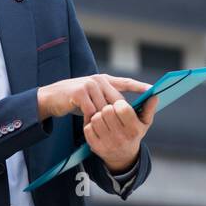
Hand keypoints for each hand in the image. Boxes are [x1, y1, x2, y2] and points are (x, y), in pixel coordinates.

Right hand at [38, 74, 152, 121]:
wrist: (52, 98)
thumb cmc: (74, 99)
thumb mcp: (93, 97)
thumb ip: (106, 99)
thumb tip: (122, 108)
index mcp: (105, 80)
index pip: (126, 82)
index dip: (139, 86)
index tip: (153, 90)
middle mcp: (98, 80)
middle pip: (116, 100)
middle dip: (116, 115)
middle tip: (117, 126)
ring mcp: (89, 84)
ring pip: (103, 108)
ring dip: (101, 119)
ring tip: (97, 125)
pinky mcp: (79, 92)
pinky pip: (91, 111)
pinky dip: (90, 119)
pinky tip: (88, 123)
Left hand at [84, 91, 158, 173]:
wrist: (123, 156)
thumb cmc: (134, 134)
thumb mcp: (144, 122)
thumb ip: (149, 108)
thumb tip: (154, 95)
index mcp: (134, 130)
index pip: (122, 108)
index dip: (119, 103)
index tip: (120, 105)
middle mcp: (121, 138)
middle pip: (107, 111)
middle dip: (108, 108)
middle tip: (111, 111)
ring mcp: (107, 143)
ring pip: (96, 118)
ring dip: (99, 116)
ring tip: (105, 119)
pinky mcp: (96, 147)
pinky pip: (88, 128)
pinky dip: (91, 125)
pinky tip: (98, 127)